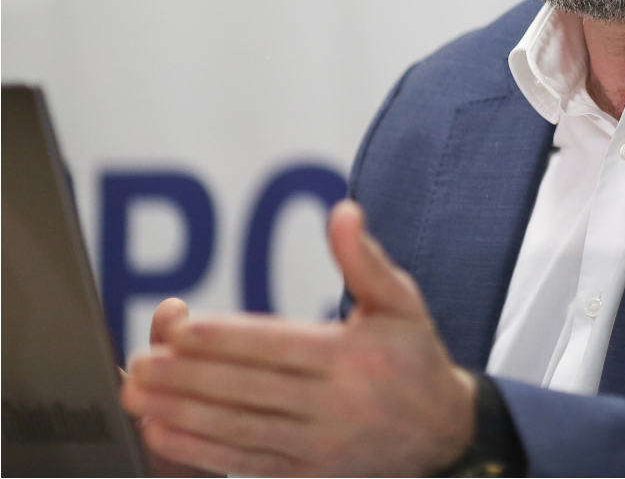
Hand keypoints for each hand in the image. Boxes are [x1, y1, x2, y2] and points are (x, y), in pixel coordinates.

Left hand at [121, 201, 475, 476]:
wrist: (444, 433)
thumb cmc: (415, 358)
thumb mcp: (401, 302)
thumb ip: (365, 260)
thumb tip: (342, 213)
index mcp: (355, 358)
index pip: (278, 346)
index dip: (226, 338)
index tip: (179, 329)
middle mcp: (336, 405)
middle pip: (248, 389)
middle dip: (188, 376)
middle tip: (139, 363)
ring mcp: (320, 445)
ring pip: (238, 429)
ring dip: (182, 413)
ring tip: (138, 394)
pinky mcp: (308, 474)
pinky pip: (244, 463)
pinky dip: (199, 450)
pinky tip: (163, 432)